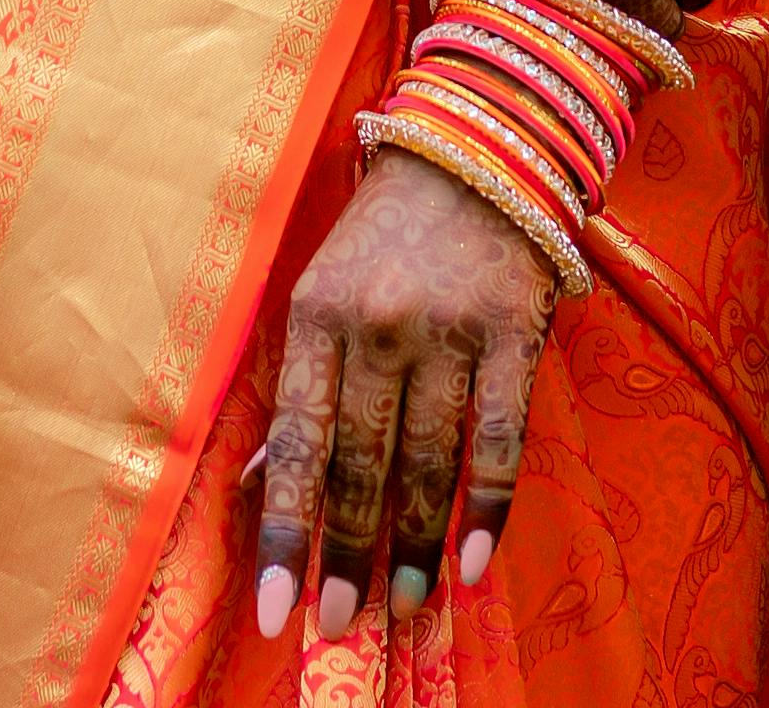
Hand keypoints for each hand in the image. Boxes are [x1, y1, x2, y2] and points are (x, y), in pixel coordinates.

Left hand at [253, 146, 558, 644]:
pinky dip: (488, 505)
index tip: (274, 608)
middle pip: (362, 464)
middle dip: (348, 554)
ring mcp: (450, 330)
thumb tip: (256, 484)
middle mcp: (378, 325)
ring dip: (414, 545)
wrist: (479, 146)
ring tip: (403, 606)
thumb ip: (299, 386)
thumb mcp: (322, 291)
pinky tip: (474, 561)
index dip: (283, 532)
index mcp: (316, 315)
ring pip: (428, 462)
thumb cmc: (385, 233)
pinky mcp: (512, 332)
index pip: (294, 443)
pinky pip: (500, 437)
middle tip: (339, 623)